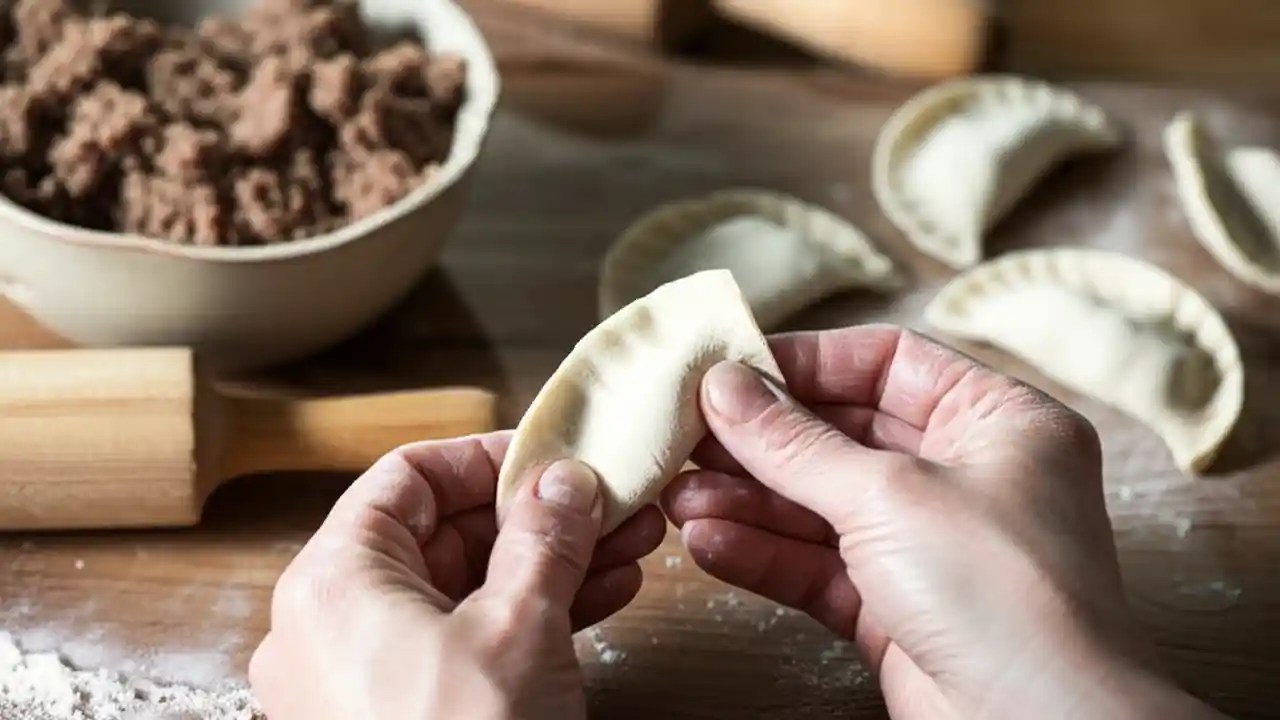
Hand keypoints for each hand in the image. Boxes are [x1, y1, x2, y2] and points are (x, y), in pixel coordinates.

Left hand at [250, 432, 664, 719]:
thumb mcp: (520, 628)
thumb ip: (544, 539)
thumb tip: (563, 482)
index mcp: (332, 583)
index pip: (405, 479)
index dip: (486, 460)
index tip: (551, 456)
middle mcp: (331, 627)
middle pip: (441, 536)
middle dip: (536, 518)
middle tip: (607, 502)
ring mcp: (361, 679)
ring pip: (462, 593)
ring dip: (546, 566)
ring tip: (624, 548)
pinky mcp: (399, 718)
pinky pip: (461, 646)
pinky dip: (526, 620)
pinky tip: (598, 601)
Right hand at [663, 325, 1224, 719]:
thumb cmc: (1004, 595)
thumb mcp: (888, 495)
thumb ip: (795, 442)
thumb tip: (725, 384)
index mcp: (998, 422)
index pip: (888, 363)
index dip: (807, 362)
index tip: (732, 369)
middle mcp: (966, 476)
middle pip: (843, 435)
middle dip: (762, 441)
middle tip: (690, 434)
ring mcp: (930, 545)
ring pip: (822, 505)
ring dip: (749, 500)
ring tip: (679, 496)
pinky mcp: (897, 608)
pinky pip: (818, 566)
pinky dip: (764, 553)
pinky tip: (708, 544)